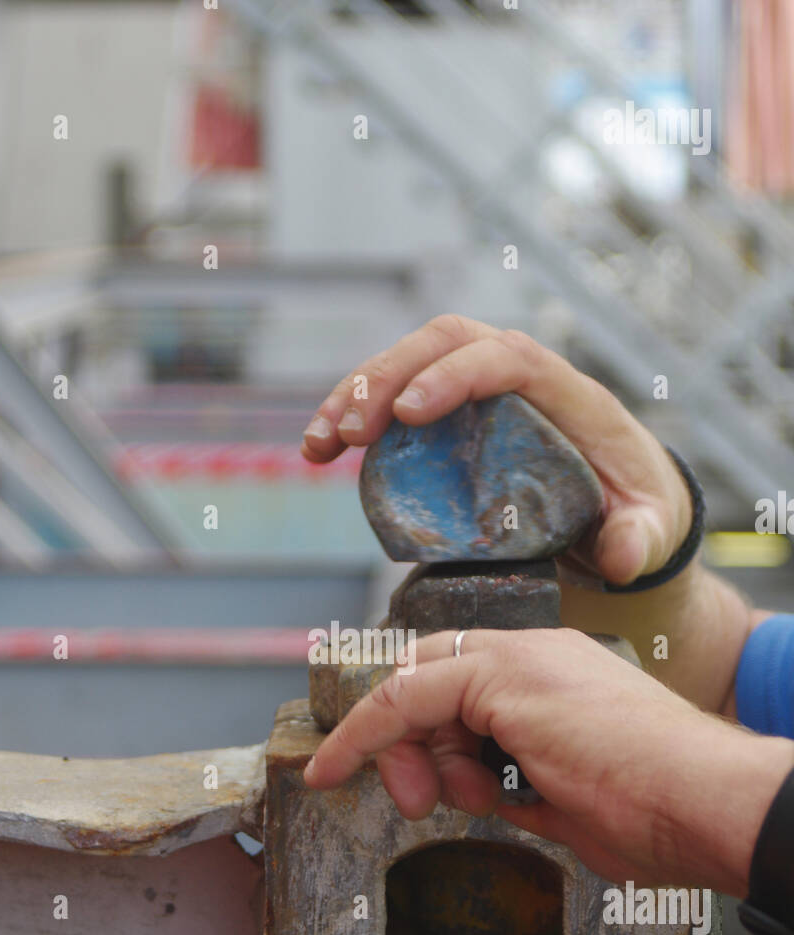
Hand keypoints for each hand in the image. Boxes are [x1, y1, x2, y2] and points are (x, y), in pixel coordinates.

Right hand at [302, 315, 690, 587]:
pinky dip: (352, 416)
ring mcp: (480, 389)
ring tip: (318, 446)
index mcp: (567, 393)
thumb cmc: (636, 507)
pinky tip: (319, 453)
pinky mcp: (451, 413)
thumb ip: (638, 542)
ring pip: (410, 360)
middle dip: (389, 377)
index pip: (508, 356)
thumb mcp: (650, 526)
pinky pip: (395, 397)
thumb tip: (620, 560)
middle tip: (350, 436)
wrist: (625, 502)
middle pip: (445, 341)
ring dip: (356, 394)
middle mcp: (519, 375)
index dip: (457, 374)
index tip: (412, 413)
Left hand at [303, 628, 793, 895]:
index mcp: (555, 681)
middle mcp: (535, 656)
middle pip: (429, 680)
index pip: (460, 687)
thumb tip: (480, 793)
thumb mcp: (564, 802)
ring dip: (404, 753)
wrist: (702, 804)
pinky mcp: (505, 675)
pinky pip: (406, 696)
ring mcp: (521, 659)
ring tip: (454, 801)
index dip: (419, 731)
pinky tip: (339, 766)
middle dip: (404, 744)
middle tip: (410, 802)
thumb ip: (516, 784)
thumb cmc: (654, 814)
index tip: (396, 778)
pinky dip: (364, 733)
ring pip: (415, 686)